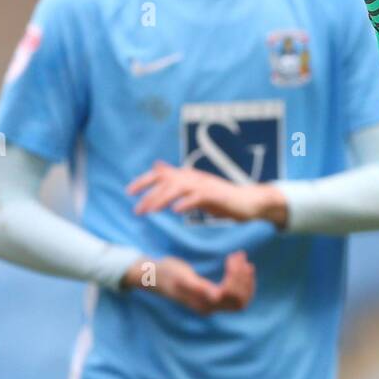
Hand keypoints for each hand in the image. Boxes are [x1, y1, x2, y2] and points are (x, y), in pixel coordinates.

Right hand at [121, 252, 255, 313]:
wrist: (156, 276)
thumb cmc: (168, 273)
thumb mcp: (182, 277)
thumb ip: (199, 288)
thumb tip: (217, 297)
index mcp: (204, 303)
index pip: (232, 295)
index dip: (237, 276)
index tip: (232, 256)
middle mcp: (211, 307)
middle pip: (239, 298)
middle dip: (243, 276)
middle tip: (239, 255)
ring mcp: (213, 304)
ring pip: (241, 298)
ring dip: (245, 278)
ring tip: (242, 258)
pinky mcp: (215, 298)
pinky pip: (237, 296)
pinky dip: (244, 281)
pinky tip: (244, 266)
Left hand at [127, 162, 288, 228]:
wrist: (249, 202)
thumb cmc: (221, 199)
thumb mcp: (195, 189)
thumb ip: (177, 180)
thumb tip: (158, 167)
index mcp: (188, 176)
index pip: (161, 174)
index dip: (144, 181)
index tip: (129, 192)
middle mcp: (194, 177)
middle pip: (166, 181)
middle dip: (149, 194)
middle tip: (137, 210)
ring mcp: (205, 185)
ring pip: (178, 187)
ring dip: (162, 198)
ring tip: (150, 211)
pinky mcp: (216, 195)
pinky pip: (198, 197)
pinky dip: (186, 202)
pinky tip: (176, 210)